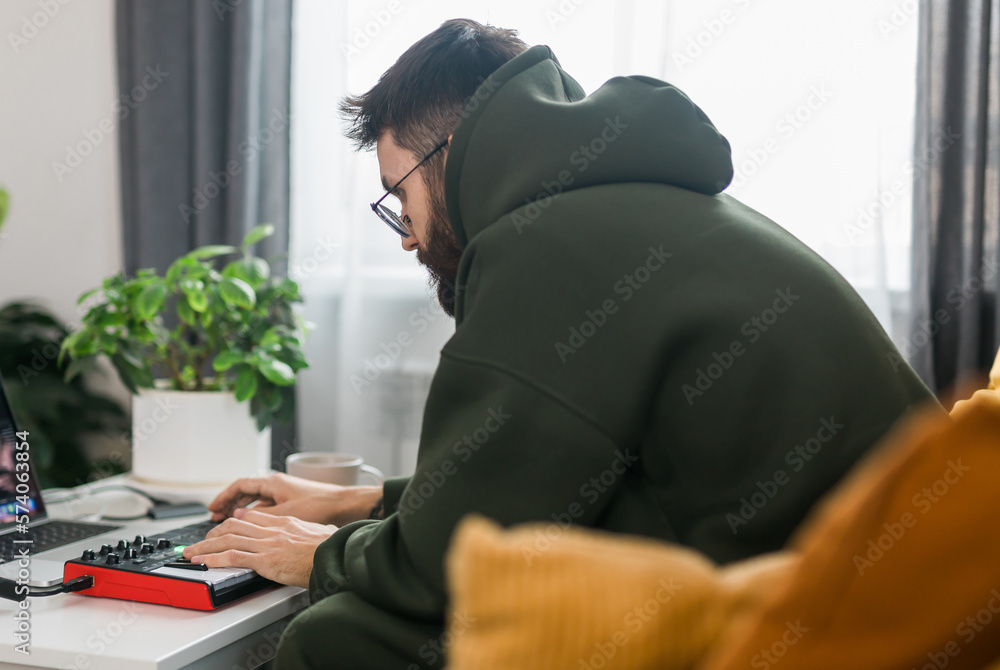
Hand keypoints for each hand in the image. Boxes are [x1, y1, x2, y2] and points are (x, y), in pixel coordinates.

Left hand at [183, 508, 334, 587]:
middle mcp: (273, 530)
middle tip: (201, 541)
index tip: (225, 524)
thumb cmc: (333, 548)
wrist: (337, 555)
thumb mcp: (322, 533)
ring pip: (227, 539)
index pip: (253, 517)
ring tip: (191, 553)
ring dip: (205, 547)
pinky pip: (232, 557)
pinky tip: (202, 562)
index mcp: (286, 522)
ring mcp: (267, 544)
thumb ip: (313, 533)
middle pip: (234, 526)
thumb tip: (321, 534)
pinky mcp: (265, 560)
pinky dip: (214, 559)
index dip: (234, 521)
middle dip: (213, 533)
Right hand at [208, 472, 381, 524]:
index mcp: (273, 483)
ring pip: (257, 500)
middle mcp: (278, 485)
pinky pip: (267, 506)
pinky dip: (257, 515)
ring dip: (242, 510)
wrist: (344, 505)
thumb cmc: (319, 505)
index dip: (224, 497)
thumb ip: (260, 516)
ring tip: (230, 523)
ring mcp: (286, 493)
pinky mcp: (293, 502)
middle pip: (246, 492)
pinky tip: (253, 526)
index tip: (212, 508)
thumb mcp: (285, 514)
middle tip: (216, 518)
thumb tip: (238, 519)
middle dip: (230, 504)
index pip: (240, 485)